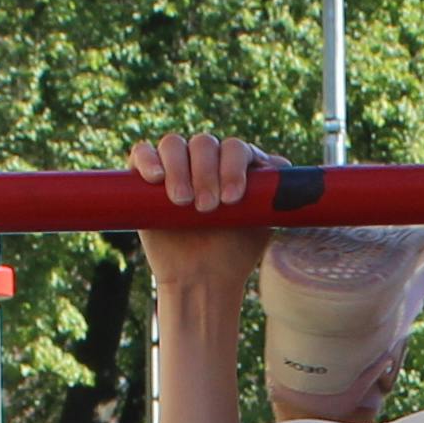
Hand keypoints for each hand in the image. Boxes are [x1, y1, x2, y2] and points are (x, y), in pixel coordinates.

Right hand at [130, 133, 273, 302]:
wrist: (202, 278)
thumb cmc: (235, 252)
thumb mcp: (263, 223)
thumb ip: (274, 196)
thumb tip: (282, 165)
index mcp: (236, 164)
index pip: (234, 148)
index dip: (233, 167)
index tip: (233, 199)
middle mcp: (206, 160)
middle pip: (204, 143)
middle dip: (206, 173)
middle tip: (207, 207)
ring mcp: (176, 166)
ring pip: (174, 145)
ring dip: (179, 168)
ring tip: (182, 201)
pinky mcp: (146, 178)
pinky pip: (142, 153)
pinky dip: (147, 159)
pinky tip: (155, 177)